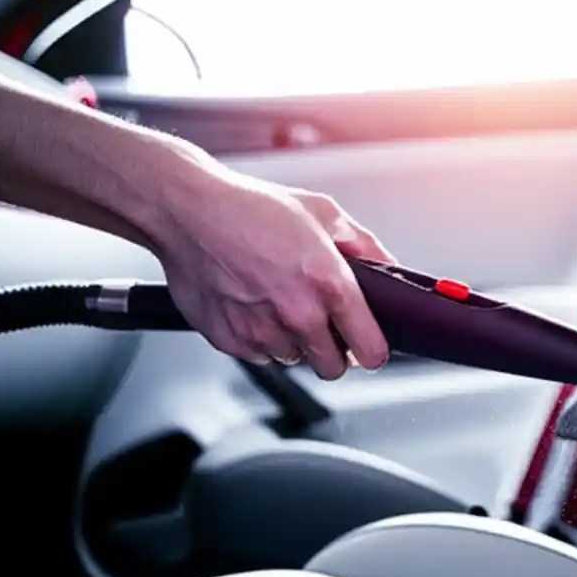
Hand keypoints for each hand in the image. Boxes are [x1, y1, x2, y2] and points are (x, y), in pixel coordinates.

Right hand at [152, 163, 392, 379]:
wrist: (187, 211)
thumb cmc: (250, 208)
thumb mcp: (323, 212)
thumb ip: (364, 244)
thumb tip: (388, 266)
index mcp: (328, 284)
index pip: (370, 349)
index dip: (374, 351)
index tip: (370, 348)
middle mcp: (297, 314)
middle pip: (332, 368)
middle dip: (333, 352)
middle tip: (324, 327)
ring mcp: (261, 331)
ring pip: (293, 359)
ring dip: (293, 341)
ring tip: (279, 303)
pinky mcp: (229, 339)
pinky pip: (258, 355)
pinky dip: (259, 338)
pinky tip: (253, 305)